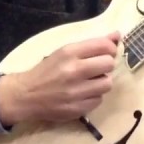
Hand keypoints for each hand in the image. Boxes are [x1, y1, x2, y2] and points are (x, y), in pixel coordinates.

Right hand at [0, 32, 119, 126]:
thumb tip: (117, 35)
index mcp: (69, 52)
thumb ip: (91, 44)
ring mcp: (76, 91)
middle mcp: (74, 70)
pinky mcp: (77, 108)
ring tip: (90, 82)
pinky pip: (98, 100)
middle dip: (105, 65)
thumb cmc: (46, 70)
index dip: (110, 49)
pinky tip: (82, 94)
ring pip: (107, 84)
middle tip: (96, 68)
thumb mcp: (64, 52)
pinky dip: (93, 97)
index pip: (104, 46)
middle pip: (109, 64)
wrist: (26, 95)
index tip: (105, 53)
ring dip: (101, 82)